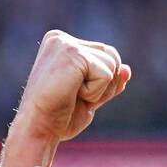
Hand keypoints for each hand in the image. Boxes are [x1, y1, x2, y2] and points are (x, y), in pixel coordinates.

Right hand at [14, 30, 131, 142]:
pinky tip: (72, 94)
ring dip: (99, 89)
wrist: (39, 128)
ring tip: (73, 94)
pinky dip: (95, 92)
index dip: (101, 83)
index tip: (74, 94)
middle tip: (76, 96)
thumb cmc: (60, 116)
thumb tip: (127, 70)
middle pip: (112, 56)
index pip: (105, 55)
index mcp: (62, 44)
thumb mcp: (90, 96)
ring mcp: (65, 44)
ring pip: (112, 64)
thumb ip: (108, 81)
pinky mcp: (72, 53)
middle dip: (104, 85)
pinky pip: (106, 74)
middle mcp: (61, 38)